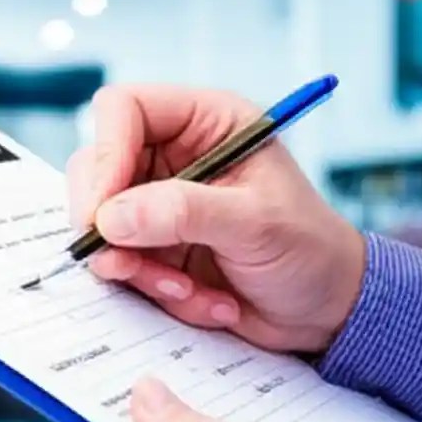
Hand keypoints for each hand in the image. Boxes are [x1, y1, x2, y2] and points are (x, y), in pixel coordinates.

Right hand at [66, 85, 365, 352]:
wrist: (323, 310)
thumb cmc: (309, 250)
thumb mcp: (254, 224)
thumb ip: (182, 213)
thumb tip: (112, 217)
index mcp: (205, 122)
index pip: (124, 110)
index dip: (106, 153)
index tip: (104, 209)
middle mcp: (174, 156)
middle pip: (97, 167)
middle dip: (108, 221)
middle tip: (122, 260)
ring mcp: (158, 204)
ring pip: (101, 222)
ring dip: (135, 265)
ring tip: (184, 288)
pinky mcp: (152, 246)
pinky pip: (120, 262)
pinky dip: (150, 288)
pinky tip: (198, 298)